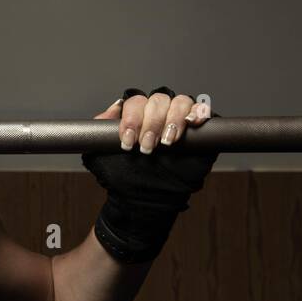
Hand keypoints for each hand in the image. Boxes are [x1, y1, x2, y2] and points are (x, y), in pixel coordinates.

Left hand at [82, 85, 219, 263]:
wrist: (144, 200)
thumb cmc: (124, 176)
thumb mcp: (101, 156)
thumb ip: (98, 135)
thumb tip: (106, 116)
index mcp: (137, 114)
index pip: (136, 102)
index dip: (132, 119)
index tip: (128, 141)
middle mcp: (159, 112)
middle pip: (158, 100)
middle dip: (151, 123)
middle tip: (147, 146)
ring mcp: (180, 119)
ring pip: (180, 102)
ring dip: (174, 119)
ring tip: (167, 141)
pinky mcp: (198, 131)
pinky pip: (202, 111)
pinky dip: (199, 113)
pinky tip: (194, 122)